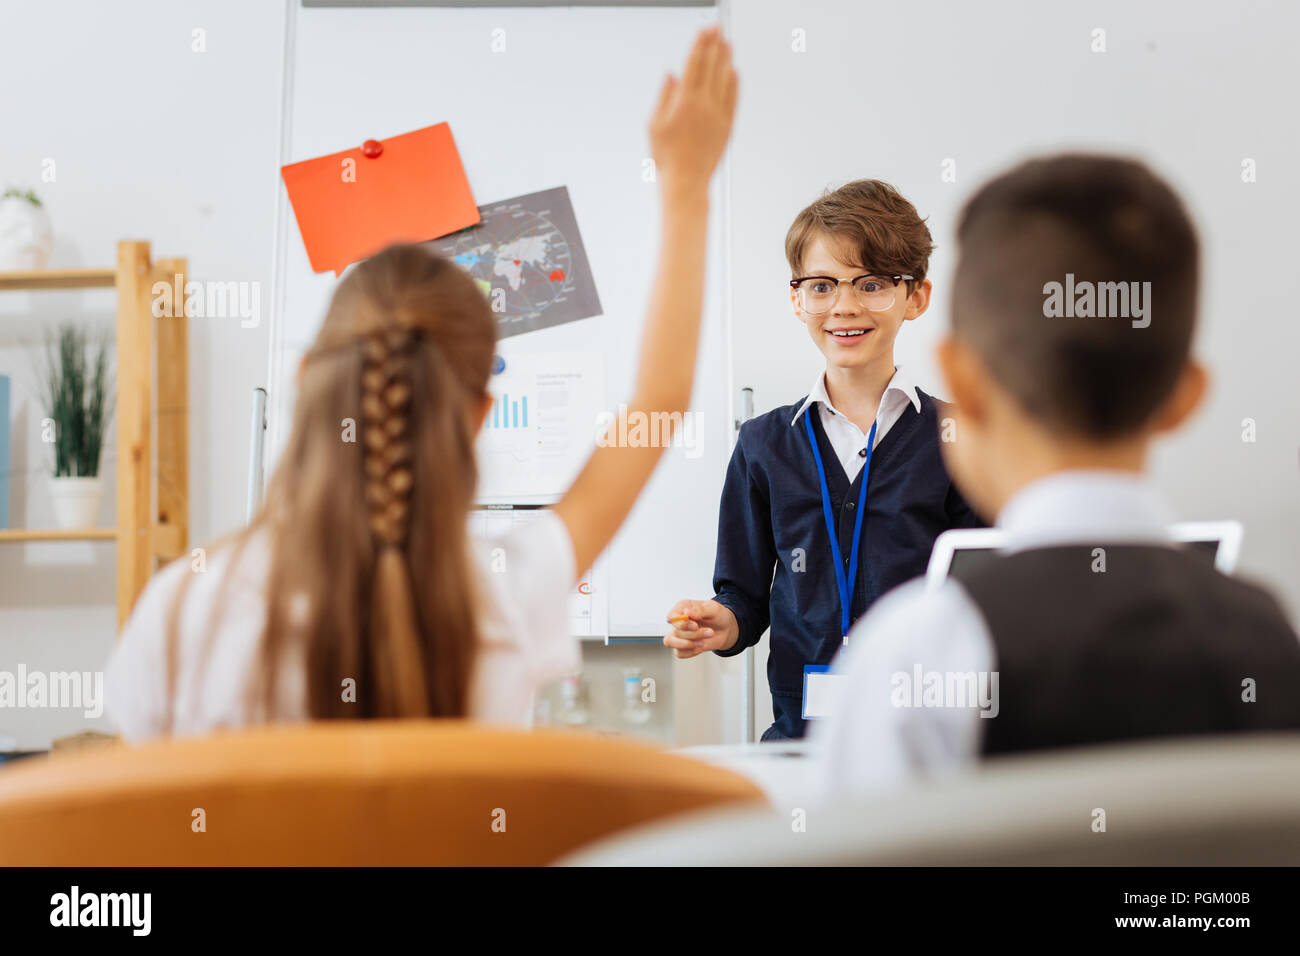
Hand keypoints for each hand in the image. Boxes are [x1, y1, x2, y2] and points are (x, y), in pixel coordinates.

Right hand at [648, 26, 737, 195]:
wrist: (686, 182)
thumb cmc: (666, 157)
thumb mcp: (654, 125)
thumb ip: (664, 97)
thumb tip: (672, 76)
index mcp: (685, 102)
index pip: (695, 64)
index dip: (701, 44)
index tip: (706, 29)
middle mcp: (704, 105)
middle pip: (712, 67)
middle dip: (715, 45)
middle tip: (719, 29)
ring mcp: (718, 115)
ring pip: (725, 80)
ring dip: (726, 60)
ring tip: (728, 44)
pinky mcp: (727, 127)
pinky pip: (733, 99)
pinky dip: (734, 83)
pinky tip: (733, 73)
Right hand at [664, 598, 738, 659]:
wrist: (725, 629)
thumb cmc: (717, 615)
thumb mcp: (713, 609)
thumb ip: (700, 610)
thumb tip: (686, 612)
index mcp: (682, 608)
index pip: (671, 616)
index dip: (681, 623)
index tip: (695, 626)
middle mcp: (678, 621)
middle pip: (675, 631)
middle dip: (693, 634)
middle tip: (710, 632)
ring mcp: (678, 634)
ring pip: (671, 642)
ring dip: (689, 644)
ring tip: (704, 642)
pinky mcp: (682, 646)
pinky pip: (679, 653)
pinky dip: (691, 652)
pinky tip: (701, 646)